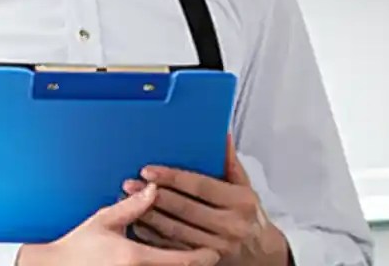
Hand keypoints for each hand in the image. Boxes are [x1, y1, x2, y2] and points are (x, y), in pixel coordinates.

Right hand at [16, 181, 220, 265]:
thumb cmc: (79, 245)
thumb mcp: (104, 221)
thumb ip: (132, 207)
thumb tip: (154, 188)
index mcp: (135, 257)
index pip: (180, 260)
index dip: (201, 257)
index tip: (213, 252)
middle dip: (196, 265)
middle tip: (210, 255)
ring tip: (193, 259)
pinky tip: (168, 262)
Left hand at [124, 136, 289, 265]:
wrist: (261, 254)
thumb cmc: (248, 214)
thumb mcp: (245, 187)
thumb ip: (230, 162)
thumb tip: (221, 134)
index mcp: (239, 201)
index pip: (200, 186)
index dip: (173, 178)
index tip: (148, 170)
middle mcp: (230, 225)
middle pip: (184, 208)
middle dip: (154, 195)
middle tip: (130, 183)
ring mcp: (217, 246)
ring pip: (175, 230)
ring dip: (149, 215)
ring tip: (127, 200)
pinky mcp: (205, 260)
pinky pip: (174, 248)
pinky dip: (153, 236)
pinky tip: (137, 223)